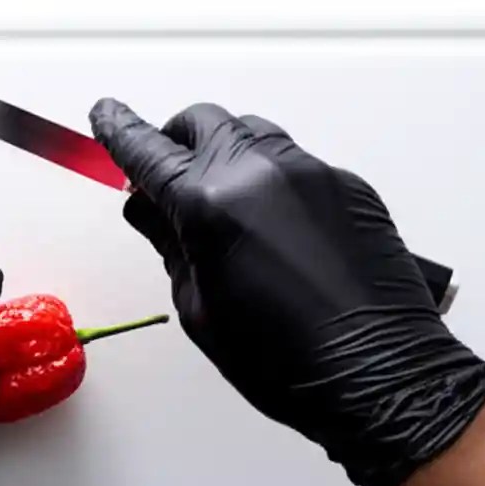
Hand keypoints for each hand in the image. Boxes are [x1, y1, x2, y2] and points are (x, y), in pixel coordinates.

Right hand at [89, 99, 484, 485]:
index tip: (106, 114)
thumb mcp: (201, 308)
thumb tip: (148, 209)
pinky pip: (295, 164)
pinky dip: (272, 182)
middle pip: (202, 123)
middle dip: (176, 140)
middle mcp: (259, 174)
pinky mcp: (347, 184)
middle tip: (167, 174)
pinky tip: (277, 229)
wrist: (379, 371)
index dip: (119, 131)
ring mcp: (309, 173)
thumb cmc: (287, 359)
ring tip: (224, 203)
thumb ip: (171, 245)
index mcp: (209, 205)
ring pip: (252, 134)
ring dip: (226, 155)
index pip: (147, 151)